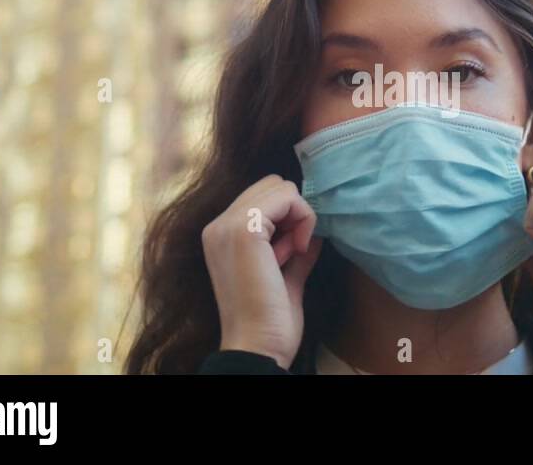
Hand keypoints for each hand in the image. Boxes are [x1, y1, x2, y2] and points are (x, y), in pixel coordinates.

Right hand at [201, 175, 321, 368]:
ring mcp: (228, 224)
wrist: (258, 346)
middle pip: (273, 185)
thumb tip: (314, 232)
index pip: (264, 196)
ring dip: (298, 218)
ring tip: (290, 255)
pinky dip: (303, 220)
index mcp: (221, 235)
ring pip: (282, 188)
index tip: (291, 254)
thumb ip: (295, 250)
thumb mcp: (286, 275)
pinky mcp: (244, 228)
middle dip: (293, 214)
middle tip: (293, 252)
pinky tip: (296, 251)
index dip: (288, 218)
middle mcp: (218, 225)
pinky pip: (288, 198)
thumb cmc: (270, 321)